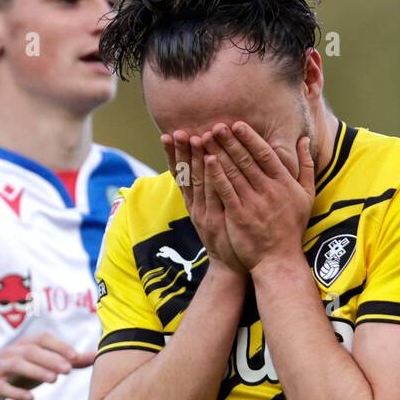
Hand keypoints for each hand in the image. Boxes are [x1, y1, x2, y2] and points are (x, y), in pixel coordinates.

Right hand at [0, 331, 95, 399]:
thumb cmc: (20, 375)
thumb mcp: (44, 367)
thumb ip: (70, 362)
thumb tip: (97, 356)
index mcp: (25, 346)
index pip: (43, 339)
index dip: (59, 346)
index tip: (76, 356)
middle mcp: (11, 353)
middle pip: (31, 351)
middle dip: (50, 358)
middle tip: (69, 370)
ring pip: (16, 365)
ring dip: (36, 370)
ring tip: (54, 380)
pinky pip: (1, 386)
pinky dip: (16, 392)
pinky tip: (31, 399)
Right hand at [160, 129, 246, 276]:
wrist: (230, 268)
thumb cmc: (227, 238)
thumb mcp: (214, 214)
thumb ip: (210, 194)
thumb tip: (208, 168)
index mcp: (193, 204)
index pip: (180, 175)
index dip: (173, 155)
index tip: (168, 135)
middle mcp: (195, 207)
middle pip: (185, 175)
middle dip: (181, 152)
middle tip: (178, 131)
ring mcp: (205, 214)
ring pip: (197, 182)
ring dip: (194, 159)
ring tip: (193, 137)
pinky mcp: (216, 221)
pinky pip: (213, 194)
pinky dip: (211, 176)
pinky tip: (210, 160)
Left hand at [200, 122, 314, 272]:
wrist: (279, 260)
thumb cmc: (292, 227)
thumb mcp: (307, 195)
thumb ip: (306, 166)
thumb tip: (303, 140)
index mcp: (284, 183)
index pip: (265, 154)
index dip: (250, 138)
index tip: (237, 124)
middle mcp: (269, 190)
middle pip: (246, 160)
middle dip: (230, 141)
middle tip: (216, 125)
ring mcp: (253, 203)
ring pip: (234, 172)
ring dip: (219, 153)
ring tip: (206, 138)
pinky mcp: (239, 216)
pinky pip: (226, 191)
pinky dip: (216, 175)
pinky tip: (206, 162)